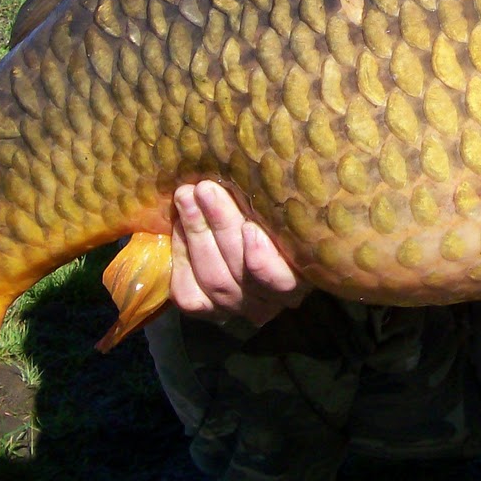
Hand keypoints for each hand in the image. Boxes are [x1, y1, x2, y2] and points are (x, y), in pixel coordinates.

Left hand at [169, 180, 307, 325]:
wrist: (242, 238)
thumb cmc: (275, 214)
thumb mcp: (282, 209)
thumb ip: (273, 203)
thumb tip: (256, 169)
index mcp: (300, 276)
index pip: (282, 281)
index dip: (263, 260)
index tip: (250, 229)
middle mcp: (270, 301)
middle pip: (241, 273)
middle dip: (220, 226)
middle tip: (205, 189)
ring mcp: (237, 308)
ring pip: (214, 280)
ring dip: (196, 233)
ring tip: (186, 196)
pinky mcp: (207, 310)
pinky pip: (189, 291)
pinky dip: (182, 255)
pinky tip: (179, 225)